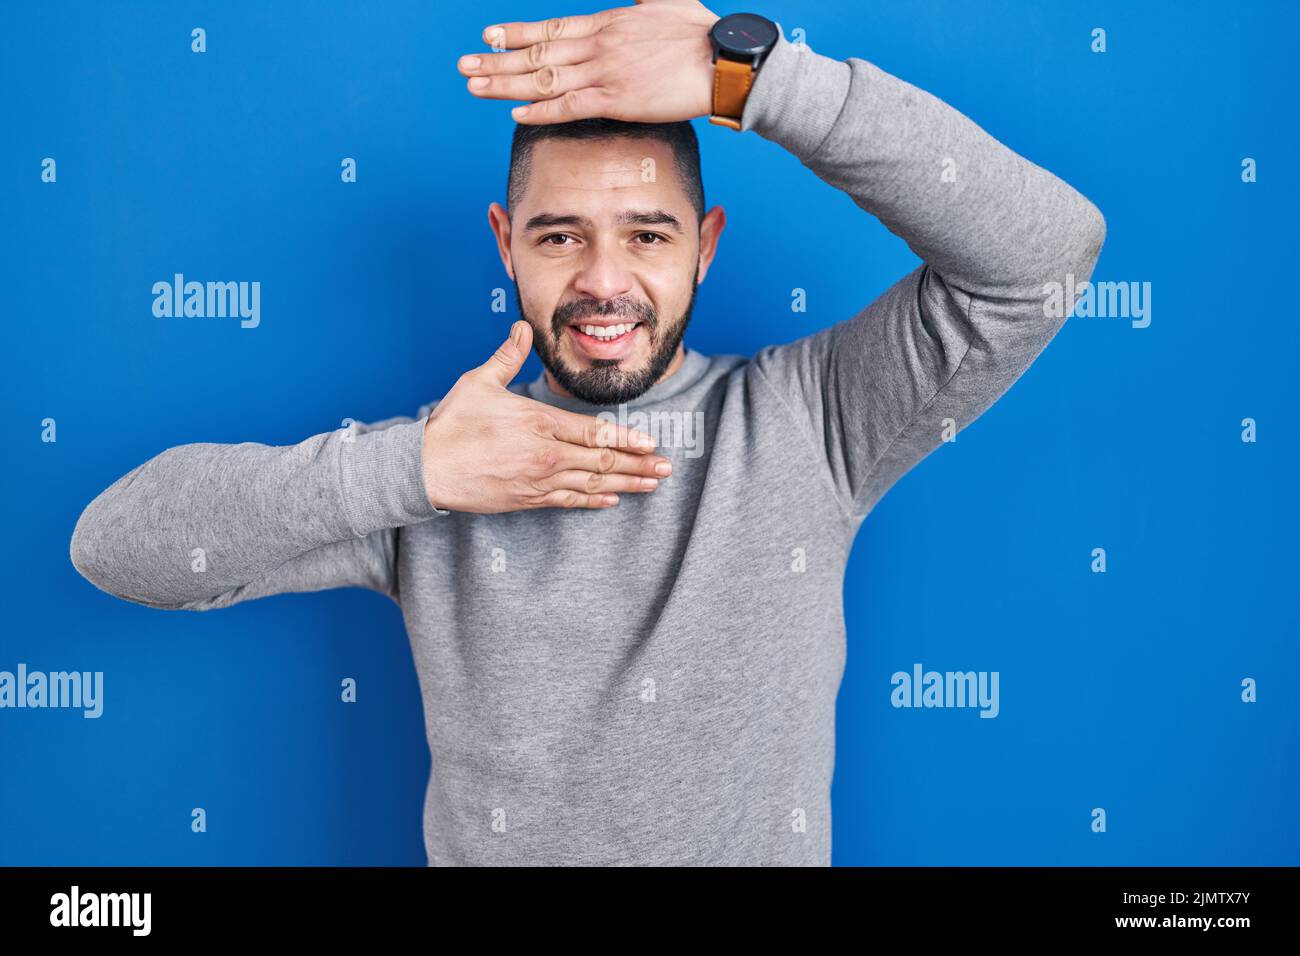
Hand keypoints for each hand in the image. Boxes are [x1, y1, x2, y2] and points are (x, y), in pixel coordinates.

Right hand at [421, 321, 672, 512]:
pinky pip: (569, 501)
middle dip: (638, 464)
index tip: (651, 444)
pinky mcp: (528, 499)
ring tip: (651, 486)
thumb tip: (521, 328)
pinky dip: (593, 501)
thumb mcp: (479, 383)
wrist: (427, 468)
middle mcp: (547, 454)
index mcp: (540, 423)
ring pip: (592, 483)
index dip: (627, 439)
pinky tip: (612, 501)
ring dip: (626, 484)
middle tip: (666, 468)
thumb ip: (507, 357)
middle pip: (602, 460)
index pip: (595, 432)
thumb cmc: (452, 425)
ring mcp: (539, 480)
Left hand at [458, 0, 719, 123]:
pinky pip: (570, 107)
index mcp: (606, 23)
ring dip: (507, 85)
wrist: (723, 61)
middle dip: (497, 60)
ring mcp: (605, 74)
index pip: (550, 27)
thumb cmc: (701, 33)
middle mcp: (598, 47)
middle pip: (537, 53)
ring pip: (545, 79)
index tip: (489, 36)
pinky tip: (517, 114)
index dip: (516, 33)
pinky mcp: (618, 101)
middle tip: (464, 66)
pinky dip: (542, 111)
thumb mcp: (665, 1)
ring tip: (475, 87)